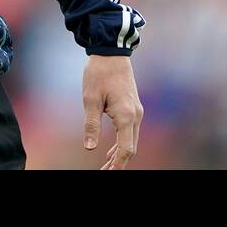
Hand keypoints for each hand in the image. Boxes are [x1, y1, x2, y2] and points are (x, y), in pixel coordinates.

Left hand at [82, 54, 142, 168]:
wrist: (111, 53)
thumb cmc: (99, 74)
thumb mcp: (90, 99)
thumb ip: (91, 125)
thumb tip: (90, 148)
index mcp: (126, 116)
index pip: (126, 149)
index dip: (117, 165)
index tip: (108, 173)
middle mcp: (136, 116)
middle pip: (130, 148)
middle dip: (118, 163)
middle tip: (104, 172)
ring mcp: (137, 111)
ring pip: (131, 140)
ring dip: (120, 154)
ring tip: (106, 166)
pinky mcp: (133, 107)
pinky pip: (130, 131)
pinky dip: (122, 143)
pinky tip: (110, 150)